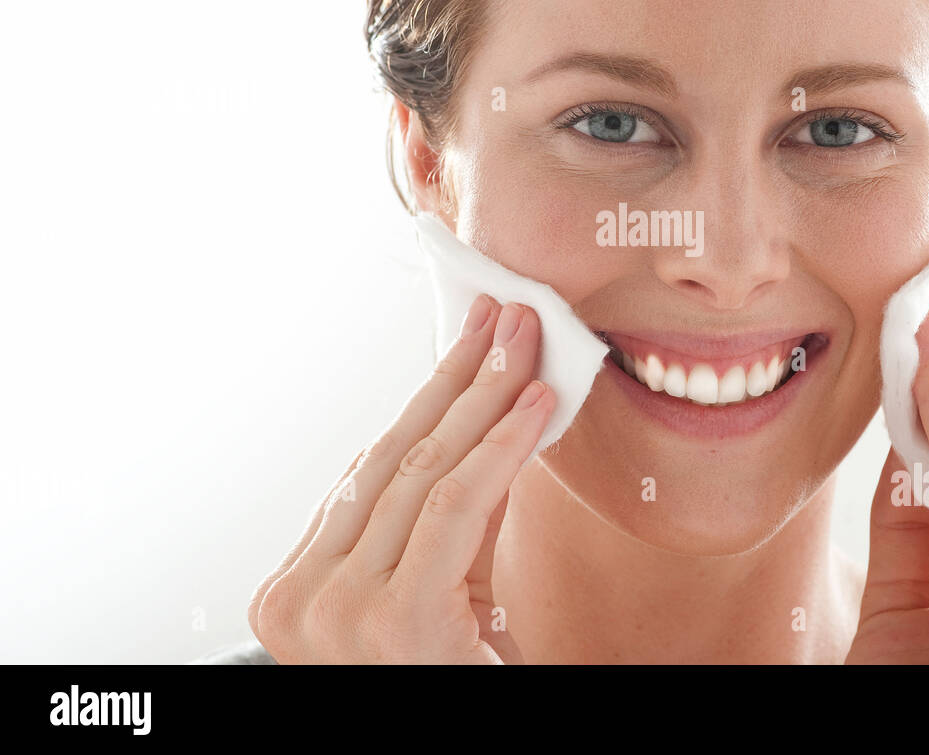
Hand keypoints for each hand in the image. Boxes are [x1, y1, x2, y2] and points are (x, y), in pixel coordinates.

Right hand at [247, 294, 554, 663]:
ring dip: (483, 397)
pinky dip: (496, 448)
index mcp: (296, 591)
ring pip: (423, 473)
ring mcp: (334, 613)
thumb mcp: (445, 585)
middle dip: (455, 378)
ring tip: (527, 343)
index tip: (470, 342)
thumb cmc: (455, 676)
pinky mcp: (390, 619)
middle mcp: (300, 601)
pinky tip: (532, 404)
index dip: (428, 399)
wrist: (467, 747)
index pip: (371, 472)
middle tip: (503, 316)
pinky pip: (451, 508)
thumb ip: (451, 514)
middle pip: (392, 460)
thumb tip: (485, 419)